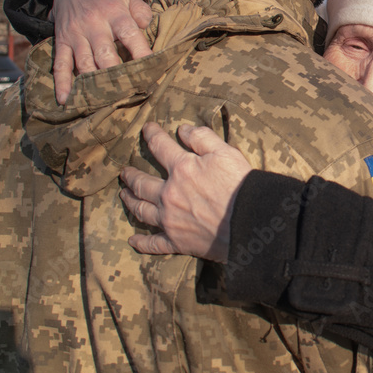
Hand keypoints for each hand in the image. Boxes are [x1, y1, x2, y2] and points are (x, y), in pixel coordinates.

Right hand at [50, 0, 153, 102]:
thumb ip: (140, 9)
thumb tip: (146, 25)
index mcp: (114, 13)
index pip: (129, 33)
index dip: (140, 52)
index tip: (151, 69)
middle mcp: (94, 25)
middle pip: (105, 54)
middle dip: (117, 75)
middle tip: (130, 92)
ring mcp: (76, 35)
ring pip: (84, 63)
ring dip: (94, 84)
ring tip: (106, 102)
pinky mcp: (62, 43)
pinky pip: (60, 64)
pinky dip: (62, 83)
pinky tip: (65, 99)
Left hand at [119, 123, 252, 261]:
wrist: (249, 223)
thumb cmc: (240, 185)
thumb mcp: (225, 152)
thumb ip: (202, 138)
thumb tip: (183, 130)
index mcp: (181, 169)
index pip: (160, 146)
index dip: (152, 134)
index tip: (146, 128)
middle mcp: (169, 194)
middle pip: (142, 183)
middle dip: (131, 175)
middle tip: (125, 172)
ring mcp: (170, 220)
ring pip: (141, 210)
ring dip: (130, 201)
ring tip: (124, 195)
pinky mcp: (177, 242)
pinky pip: (154, 243)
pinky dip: (142, 243)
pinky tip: (132, 241)